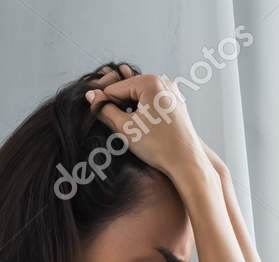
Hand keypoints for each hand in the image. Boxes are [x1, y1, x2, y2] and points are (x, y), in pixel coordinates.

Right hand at [85, 66, 214, 186]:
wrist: (187, 163)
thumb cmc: (159, 147)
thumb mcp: (125, 128)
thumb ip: (105, 110)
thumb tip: (91, 96)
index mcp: (151, 82)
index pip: (115, 88)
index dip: (104, 104)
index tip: (98, 118)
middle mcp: (164, 82)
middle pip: (128, 90)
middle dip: (119, 106)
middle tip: (117, 127)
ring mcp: (172, 92)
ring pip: (139, 96)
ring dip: (131, 110)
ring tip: (132, 130)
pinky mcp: (176, 103)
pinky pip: (152, 102)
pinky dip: (143, 112)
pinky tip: (144, 128)